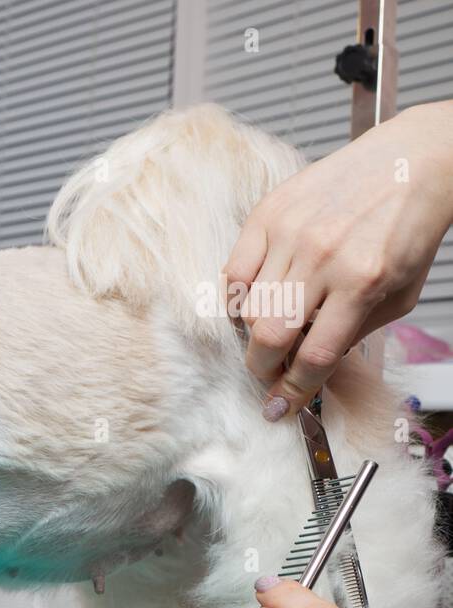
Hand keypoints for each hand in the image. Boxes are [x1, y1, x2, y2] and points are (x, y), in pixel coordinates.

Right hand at [226, 100, 452, 419]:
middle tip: (267, 373)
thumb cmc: (410, 228)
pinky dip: (236, 298)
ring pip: (247, 309)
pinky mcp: (268, 214)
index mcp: (363, 282)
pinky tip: (251, 303)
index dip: (294, 390)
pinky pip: (233, 272)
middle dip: (263, 368)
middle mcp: (323, 258)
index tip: (282, 405)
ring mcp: (290, 233)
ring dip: (251, 336)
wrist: (414, 162)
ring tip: (264, 337)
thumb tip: (311, 367)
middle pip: (269, 337)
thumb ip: (355, 331)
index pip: (314, 355)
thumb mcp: (400, 293)